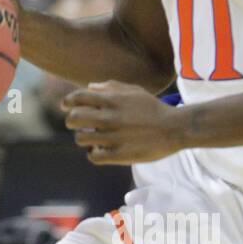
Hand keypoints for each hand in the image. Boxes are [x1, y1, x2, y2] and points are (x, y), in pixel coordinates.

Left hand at [62, 81, 182, 163]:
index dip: (68, 102)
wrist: (175, 128)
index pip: (78, 98)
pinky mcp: (119, 155)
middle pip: (74, 119)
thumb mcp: (134, 91)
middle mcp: (109, 117)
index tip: (67, 107)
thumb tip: (90, 87)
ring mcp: (113, 137)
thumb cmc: (154, 108)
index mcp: (112, 100)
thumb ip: (111, 87)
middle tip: (79, 124)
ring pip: (81, 138)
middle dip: (72, 121)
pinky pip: (93, 156)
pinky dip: (93, 153)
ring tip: (92, 138)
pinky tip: (100, 150)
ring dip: (83, 138)